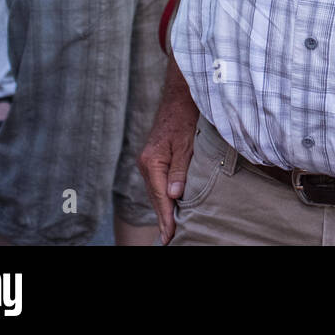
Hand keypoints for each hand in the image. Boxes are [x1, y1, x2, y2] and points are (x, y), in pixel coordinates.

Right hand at [137, 77, 198, 244]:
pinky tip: (170, 205)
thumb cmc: (187, 117)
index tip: (170, 236)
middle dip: (163, 218)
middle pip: (156, 198)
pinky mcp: (155, 157)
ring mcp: (149, 161)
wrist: (180, 95)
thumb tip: (174, 195)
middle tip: (170, 239)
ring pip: (156, 191)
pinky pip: (158, 182)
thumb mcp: (188, 143)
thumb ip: (180, 169)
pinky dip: (164, 196)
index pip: (161, 197)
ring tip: (169, 229)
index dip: (166, 218)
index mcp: (152, 162)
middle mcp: (146, 163)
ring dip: (163, 209)